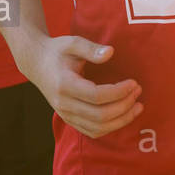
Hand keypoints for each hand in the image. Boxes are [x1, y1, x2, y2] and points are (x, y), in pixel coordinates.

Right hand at [28, 36, 142, 138]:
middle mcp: (64, 104)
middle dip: (124, 106)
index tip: (134, 82)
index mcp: (65, 85)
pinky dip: (110, 127)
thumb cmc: (56, 51)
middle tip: (138, 92)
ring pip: (98, 128)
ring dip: (121, 120)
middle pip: (100, 115)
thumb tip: (111, 52)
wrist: (36, 63)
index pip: (97, 96)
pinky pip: (92, 131)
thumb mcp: (72, 43)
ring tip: (137, 106)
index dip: (119, 92)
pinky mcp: (69, 119)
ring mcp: (65, 115)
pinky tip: (123, 115)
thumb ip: (91, 49)